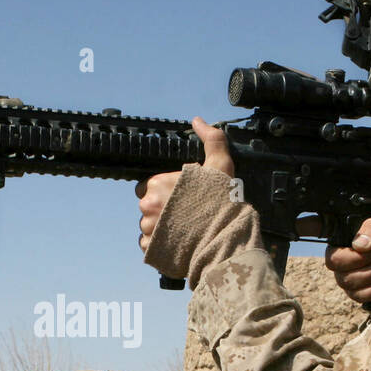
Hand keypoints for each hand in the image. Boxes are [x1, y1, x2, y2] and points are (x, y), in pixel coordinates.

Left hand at [137, 117, 234, 252]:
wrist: (223, 240)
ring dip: (161, 227)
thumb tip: (198, 121)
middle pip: (149, 206)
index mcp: (157, 183)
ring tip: (183, 230)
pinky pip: (150, 245)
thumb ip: (210, 139)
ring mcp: (147, 230)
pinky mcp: (150, 250)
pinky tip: (177, 242)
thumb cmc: (221, 203)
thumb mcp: (220, 165)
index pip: (151, 185)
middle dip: (163, 209)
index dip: (168, 190)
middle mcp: (147, 206)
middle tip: (185, 214)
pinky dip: (160, 244)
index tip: (183, 197)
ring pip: (149, 226)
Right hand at [322, 213, 370, 304]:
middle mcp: (342, 262)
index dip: (345, 251)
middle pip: (336, 266)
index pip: (329, 250)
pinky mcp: (359, 294)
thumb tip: (358, 245)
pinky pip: (358, 296)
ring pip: (347, 282)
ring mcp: (349, 279)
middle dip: (363, 261)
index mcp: (344, 242)